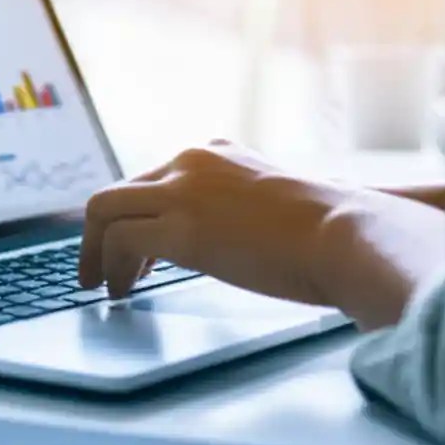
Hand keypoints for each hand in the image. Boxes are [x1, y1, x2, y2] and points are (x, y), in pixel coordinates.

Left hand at [78, 141, 444, 328]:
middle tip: (98, 268)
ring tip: (101, 285)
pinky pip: (117, 242)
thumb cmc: (331, 231)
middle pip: (120, 191)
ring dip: (95, 252)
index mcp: (216, 153)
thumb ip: (241, 212)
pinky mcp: (177, 227)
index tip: (134, 247)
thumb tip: (229, 240)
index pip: (154, 178)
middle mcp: (191, 161)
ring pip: (104, 210)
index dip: (137, 215)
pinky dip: (108, 267)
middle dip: (103, 232)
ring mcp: (181, 190)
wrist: (348, 234)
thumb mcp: (276, 206)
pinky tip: (120, 291)